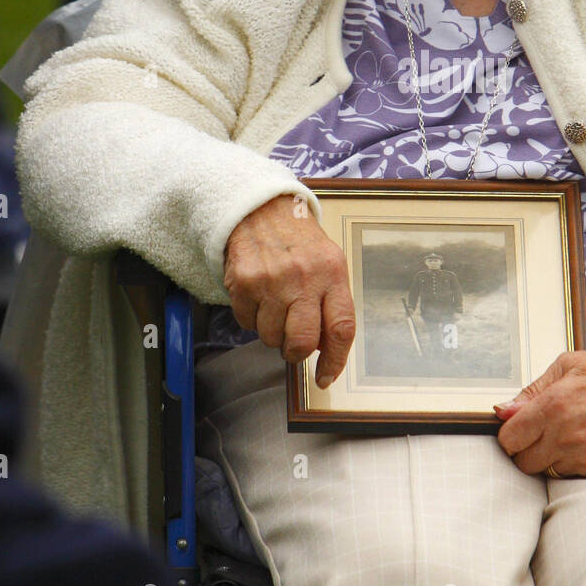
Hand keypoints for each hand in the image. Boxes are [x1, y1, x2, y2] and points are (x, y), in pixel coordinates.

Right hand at [223, 195, 354, 386]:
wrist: (261, 208)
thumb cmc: (299, 240)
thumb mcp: (329, 262)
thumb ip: (331, 302)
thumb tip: (324, 348)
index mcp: (333, 273)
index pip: (341, 329)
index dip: (335, 360)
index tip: (326, 376)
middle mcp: (304, 277)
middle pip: (302, 342)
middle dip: (296, 353)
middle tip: (292, 345)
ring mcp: (272, 280)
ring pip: (271, 338)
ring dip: (272, 332)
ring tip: (274, 306)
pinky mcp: (244, 282)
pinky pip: (246, 323)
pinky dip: (251, 318)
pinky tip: (257, 296)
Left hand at [494, 342, 585, 478]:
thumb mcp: (572, 364)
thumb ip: (533, 390)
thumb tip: (503, 412)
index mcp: (554, 405)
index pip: (508, 439)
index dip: (511, 434)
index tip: (520, 429)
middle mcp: (568, 437)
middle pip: (524, 463)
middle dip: (529, 450)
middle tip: (546, 432)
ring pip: (549, 472)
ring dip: (554, 458)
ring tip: (576, 433)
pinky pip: (574, 478)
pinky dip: (577, 466)